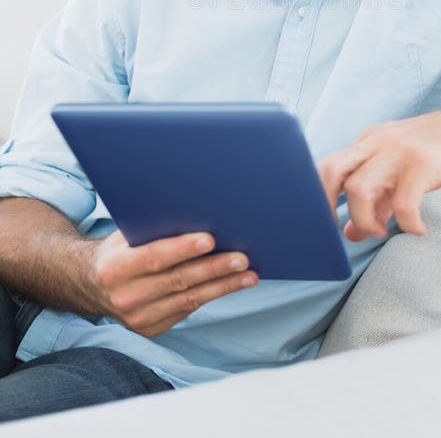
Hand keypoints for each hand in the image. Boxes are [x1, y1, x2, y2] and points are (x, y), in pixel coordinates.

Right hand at [89, 230, 257, 336]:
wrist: (90, 285)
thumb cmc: (117, 249)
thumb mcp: (125, 235)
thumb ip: (152, 229)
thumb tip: (195, 213)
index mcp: (115, 268)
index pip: (154, 258)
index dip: (182, 249)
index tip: (210, 239)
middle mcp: (125, 297)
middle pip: (178, 281)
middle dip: (214, 268)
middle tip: (242, 258)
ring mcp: (138, 318)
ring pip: (189, 299)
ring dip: (223, 286)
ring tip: (249, 274)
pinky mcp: (150, 329)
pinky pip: (187, 310)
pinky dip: (211, 295)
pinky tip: (232, 284)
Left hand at [317, 105, 440, 240]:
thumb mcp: (406, 171)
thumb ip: (378, 199)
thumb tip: (351, 232)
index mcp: (370, 142)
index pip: (329, 167)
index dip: (321, 200)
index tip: (328, 227)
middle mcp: (378, 142)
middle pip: (331, 172)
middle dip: (328, 208)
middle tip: (344, 233)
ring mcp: (400, 150)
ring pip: (359, 189)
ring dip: (366, 221)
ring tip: (385, 231)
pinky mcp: (425, 162)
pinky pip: (403, 202)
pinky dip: (407, 224)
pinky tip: (419, 229)